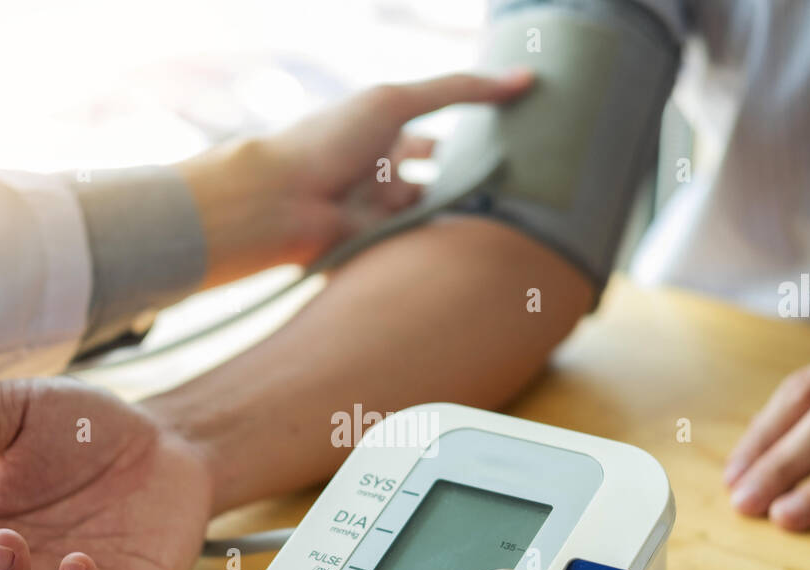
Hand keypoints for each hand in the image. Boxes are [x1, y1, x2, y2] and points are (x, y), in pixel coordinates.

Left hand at [179, 69, 533, 284]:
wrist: (282, 202)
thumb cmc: (328, 140)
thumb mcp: (396, 101)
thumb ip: (458, 90)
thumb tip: (523, 78)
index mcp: (385, 137)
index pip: (440, 141)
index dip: (474, 142)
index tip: (519, 146)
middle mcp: (385, 176)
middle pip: (442, 184)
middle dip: (476, 188)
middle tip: (527, 191)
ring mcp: (382, 216)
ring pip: (436, 220)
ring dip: (465, 220)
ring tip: (517, 221)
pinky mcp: (378, 251)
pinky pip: (420, 250)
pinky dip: (446, 250)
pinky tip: (483, 250)